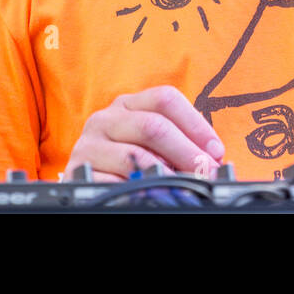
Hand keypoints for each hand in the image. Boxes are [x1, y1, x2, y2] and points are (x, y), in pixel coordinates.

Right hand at [64, 86, 225, 183]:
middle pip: (153, 126)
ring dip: (167, 174)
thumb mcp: (150, 141)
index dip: (196, 124)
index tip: (216, 150)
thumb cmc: (128, 158)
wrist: (88, 180)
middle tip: (206, 171)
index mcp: (128, 104)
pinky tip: (153, 194)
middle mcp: (106, 118)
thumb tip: (213, 158)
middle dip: (186, 151)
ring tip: (184, 186)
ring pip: (135, 155)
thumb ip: (178, 140)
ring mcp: (89, 144)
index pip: (166, 99)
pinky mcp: (78, 172)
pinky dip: (138, 190)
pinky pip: (114, 182)